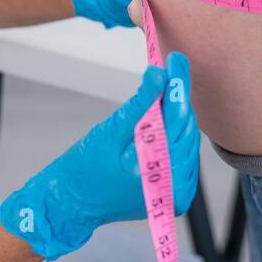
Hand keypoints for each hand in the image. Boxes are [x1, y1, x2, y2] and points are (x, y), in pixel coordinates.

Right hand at [0, 50, 199, 259]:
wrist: (72, 202)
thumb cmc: (84, 167)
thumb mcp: (110, 131)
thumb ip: (139, 104)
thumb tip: (160, 75)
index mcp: (156, 171)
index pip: (177, 117)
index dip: (177, 84)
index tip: (175, 60)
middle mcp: (173, 187)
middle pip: (186, 129)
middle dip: (178, 98)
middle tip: (169, 72)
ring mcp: (177, 194)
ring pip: (188, 142)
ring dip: (178, 117)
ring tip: (162, 96)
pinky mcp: (176, 195)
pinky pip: (184, 158)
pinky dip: (176, 137)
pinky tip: (163, 123)